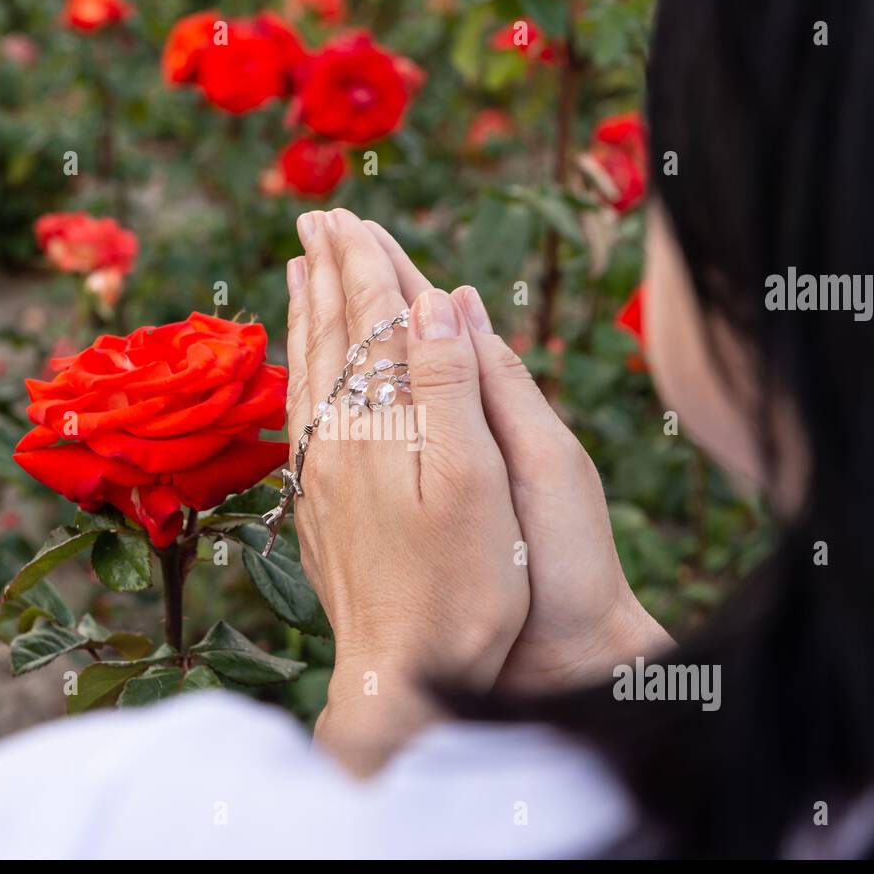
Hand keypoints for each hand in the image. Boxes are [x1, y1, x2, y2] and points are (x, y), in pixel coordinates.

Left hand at [285, 208, 529, 773]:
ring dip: (304, 317)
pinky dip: (299, 373)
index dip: (363, 266)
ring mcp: (319, 476)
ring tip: (297, 274)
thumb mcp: (476, 482)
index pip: (367, 323)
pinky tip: (300, 371)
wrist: (398, 676)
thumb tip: (437, 300)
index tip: (350, 215)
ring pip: (306, 375)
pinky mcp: (316, 508)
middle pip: (326, 338)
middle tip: (316, 222)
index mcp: (378, 425)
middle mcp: (335, 442)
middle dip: (325, 275)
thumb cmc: (458, 588)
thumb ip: (453, 387)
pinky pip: (299, 416)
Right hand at [362, 221, 671, 691]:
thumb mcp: (542, 462)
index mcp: (496, 400)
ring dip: (345, 327)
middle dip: (359, 279)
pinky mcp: (416, 500)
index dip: (390, 266)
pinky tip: (318, 382)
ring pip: (378, 377)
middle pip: (400, 334)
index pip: (435, 313)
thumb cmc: (563, 558)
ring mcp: (436, 458)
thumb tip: (456, 299)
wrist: (565, 650)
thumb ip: (497, 385)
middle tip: (317, 228)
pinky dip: (341, 396)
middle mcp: (462, 420)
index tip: (349, 223)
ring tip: (308, 282)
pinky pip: (366, 431)